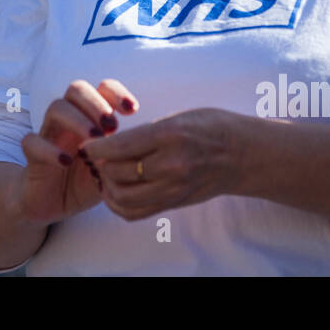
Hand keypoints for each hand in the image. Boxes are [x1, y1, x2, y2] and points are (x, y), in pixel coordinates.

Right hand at [16, 79, 139, 225]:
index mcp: (89, 116)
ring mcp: (49, 134)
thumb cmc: (85, 179)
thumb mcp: (112, 168)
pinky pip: (32, 142)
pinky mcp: (32, 156)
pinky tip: (67, 161)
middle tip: (112, 126)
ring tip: (94, 139)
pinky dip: (49, 149)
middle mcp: (68, 119)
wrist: (50, 202)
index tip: (133, 110)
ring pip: (55, 107)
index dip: (115, 92)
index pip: (101, 88)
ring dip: (77, 119)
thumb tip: (155, 150)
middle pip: (76, 89)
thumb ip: (127, 156)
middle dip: (96, 102)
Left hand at [81, 108, 244, 220]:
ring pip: (123, 196)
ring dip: (106, 187)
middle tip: (93, 158)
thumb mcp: (178, 117)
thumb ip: (146, 132)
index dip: (96, 147)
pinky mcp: (175, 202)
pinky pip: (136, 212)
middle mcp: (172, 164)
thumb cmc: (211, 127)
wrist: (243, 154)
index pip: (120, 146)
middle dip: (99, 165)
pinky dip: (118, 205)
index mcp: (171, 135)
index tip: (86, 144)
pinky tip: (114, 193)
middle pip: (117, 172)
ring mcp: (174, 188)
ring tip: (102, 175)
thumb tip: (112, 144)